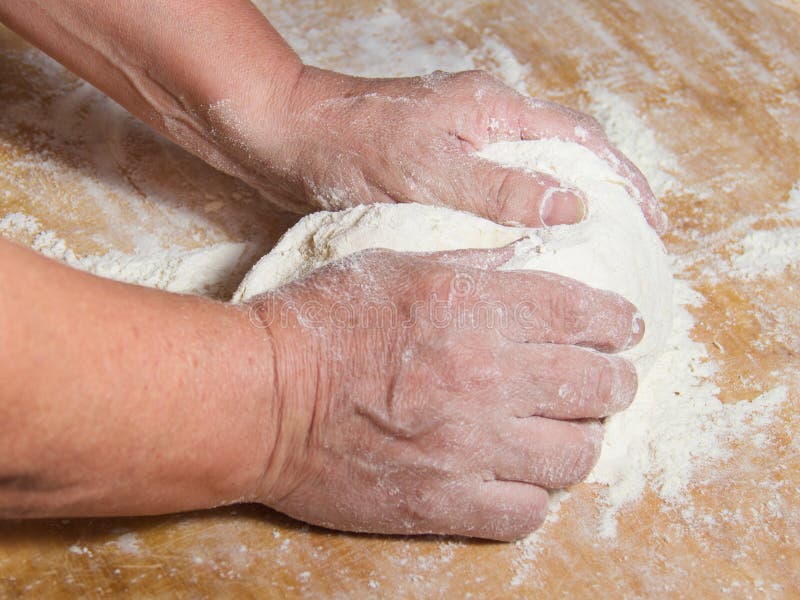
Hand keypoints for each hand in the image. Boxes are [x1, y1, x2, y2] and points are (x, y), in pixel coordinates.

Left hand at [232, 67, 666, 232]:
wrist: (288, 136)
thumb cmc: (350, 146)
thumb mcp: (425, 170)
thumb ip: (496, 188)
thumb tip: (573, 203)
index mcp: (492, 109)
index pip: (580, 141)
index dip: (623, 180)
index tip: (653, 221)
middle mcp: (485, 117)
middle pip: (565, 152)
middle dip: (605, 192)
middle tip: (632, 242)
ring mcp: (463, 137)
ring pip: (533, 169)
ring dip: (568, 203)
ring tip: (593, 250)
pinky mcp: (440, 158)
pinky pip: (500, 184)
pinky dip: (526, 211)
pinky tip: (528, 243)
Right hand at [246, 245, 641, 540]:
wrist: (262, 400)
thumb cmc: (320, 322)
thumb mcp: (394, 266)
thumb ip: (468, 264)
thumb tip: (525, 259)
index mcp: (476, 310)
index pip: (585, 313)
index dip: (617, 320)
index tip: (623, 326)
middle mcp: (487, 378)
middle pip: (598, 387)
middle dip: (615, 380)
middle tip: (607, 380)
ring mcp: (470, 448)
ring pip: (576, 456)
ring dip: (582, 439)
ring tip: (569, 431)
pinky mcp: (444, 503)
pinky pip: (525, 512)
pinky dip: (534, 494)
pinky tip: (521, 477)